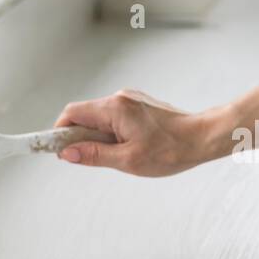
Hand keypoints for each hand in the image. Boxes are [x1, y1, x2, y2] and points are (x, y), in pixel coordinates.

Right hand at [55, 89, 225, 176]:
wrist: (203, 138)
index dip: (59, 132)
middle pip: (83, 115)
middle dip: (79, 137)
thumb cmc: (171, 150)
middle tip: (88, 159)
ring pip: (98, 118)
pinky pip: (112, 118)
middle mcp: (120, 98)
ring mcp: (129, 100)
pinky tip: (126, 147)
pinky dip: (109, 133)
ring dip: (96, 137)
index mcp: (114, 108)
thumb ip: (93, 155)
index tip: (55, 150)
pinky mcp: (137, 105)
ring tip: (116, 155)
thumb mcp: (127, 160)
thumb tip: (66, 153)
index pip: (72, 114)